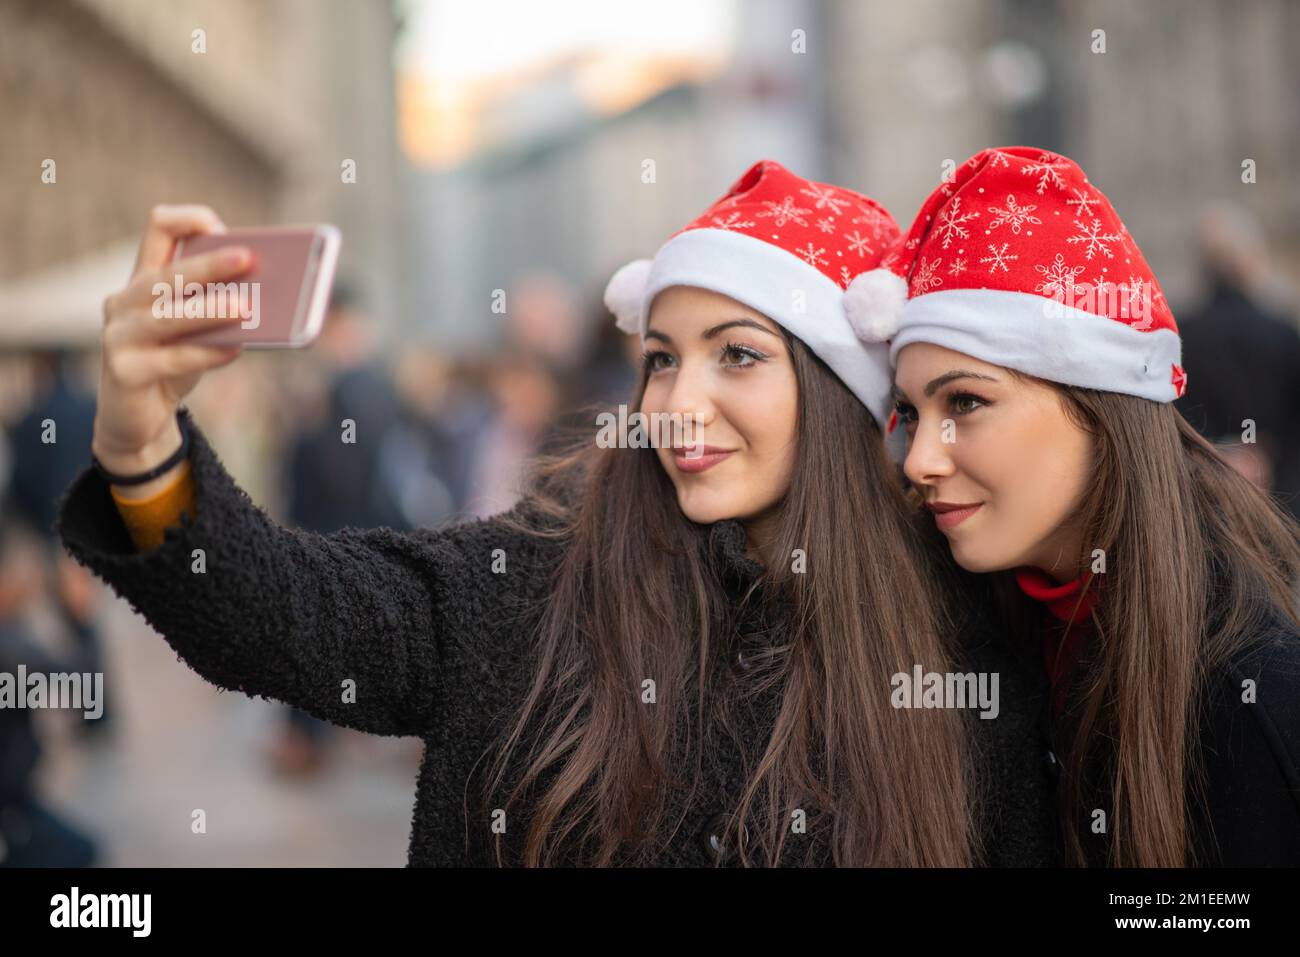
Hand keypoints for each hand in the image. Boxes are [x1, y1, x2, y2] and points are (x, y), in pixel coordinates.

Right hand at [93, 205, 251, 495]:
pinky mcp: (124, 371)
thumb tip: (270, 296)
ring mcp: (119, 335)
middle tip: (248, 259)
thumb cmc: (173, 364)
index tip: (223, 229)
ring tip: (246, 308)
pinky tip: (234, 350)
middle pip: (168, 273)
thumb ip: (217, 308)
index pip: (158, 228)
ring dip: (209, 310)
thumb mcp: (194, 331)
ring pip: (168, 315)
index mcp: (144, 279)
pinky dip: (206, 354)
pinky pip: (172, 359)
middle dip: (210, 265)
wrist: (137, 421)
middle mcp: (124, 301)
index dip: (190, 220)